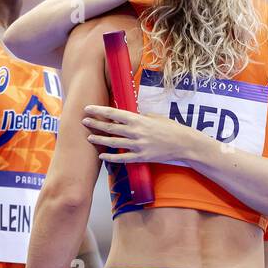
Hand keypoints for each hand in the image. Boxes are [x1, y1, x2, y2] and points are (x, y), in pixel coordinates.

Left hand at [84, 103, 198, 163]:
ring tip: (89, 137)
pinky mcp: (141, 157)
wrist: (183, 143)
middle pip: (110, 128)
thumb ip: (139, 117)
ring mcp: (138, 146)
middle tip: (84, 121)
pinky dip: (111, 158)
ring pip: (113, 143)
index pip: (113, 113)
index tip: (88, 108)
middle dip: (95, 124)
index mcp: (138, 119)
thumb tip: (125, 117)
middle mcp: (136, 132)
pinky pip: (122, 158)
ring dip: (100, 140)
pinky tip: (102, 156)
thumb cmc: (170, 128)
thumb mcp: (154, 117)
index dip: (99, 110)